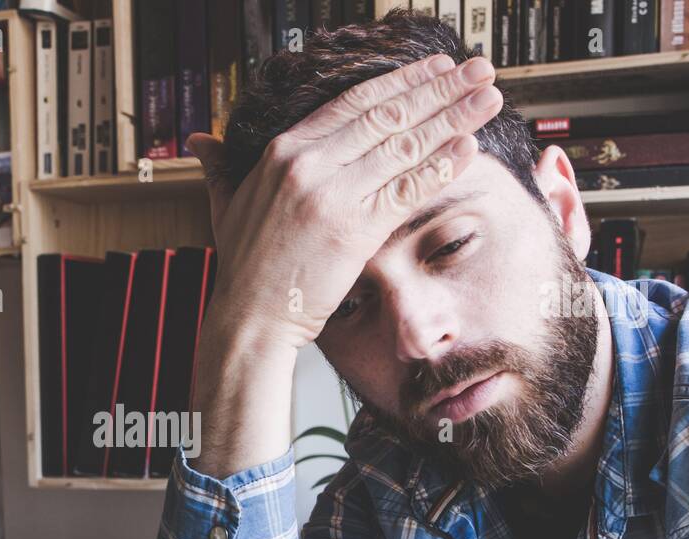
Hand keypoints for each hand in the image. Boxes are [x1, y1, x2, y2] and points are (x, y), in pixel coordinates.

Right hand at [189, 53, 502, 352]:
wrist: (249, 319)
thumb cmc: (244, 268)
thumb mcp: (225, 206)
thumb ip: (221, 168)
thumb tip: (200, 144)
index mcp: (281, 151)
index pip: (354, 102)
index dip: (402, 82)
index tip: (436, 69)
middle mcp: (308, 164)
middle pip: (388, 115)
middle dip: (440, 90)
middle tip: (478, 72)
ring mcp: (332, 196)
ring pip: (404, 146)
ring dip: (453, 118)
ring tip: (488, 98)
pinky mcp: (354, 230)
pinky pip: (407, 189)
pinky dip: (441, 167)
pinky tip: (470, 147)